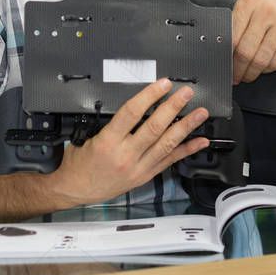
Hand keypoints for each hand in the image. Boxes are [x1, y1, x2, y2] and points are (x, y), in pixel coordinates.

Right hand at [51, 78, 209, 205]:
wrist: (75, 190)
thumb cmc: (78, 162)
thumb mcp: (88, 136)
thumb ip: (111, 124)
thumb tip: (136, 106)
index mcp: (108, 141)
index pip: (132, 113)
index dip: (150, 96)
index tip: (163, 84)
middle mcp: (126, 155)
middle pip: (154, 127)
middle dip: (173, 108)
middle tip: (186, 94)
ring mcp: (138, 167)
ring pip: (167, 144)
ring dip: (186, 127)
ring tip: (200, 113)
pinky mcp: (146, 176)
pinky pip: (170, 161)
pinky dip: (187, 150)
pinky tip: (200, 141)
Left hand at [232, 0, 275, 83]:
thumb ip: (237, 20)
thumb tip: (226, 47)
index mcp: (249, 3)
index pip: (232, 37)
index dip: (227, 57)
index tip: (225, 66)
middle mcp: (266, 13)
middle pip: (246, 51)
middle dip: (238, 70)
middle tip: (235, 77)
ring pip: (262, 60)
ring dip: (252, 73)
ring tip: (247, 76)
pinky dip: (268, 69)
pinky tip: (263, 68)